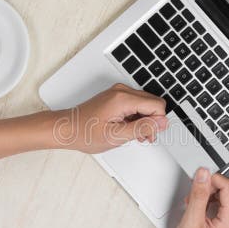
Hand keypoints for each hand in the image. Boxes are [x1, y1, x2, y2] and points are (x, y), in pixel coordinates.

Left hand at [53, 83, 167, 153]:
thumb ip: (142, 128)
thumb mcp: (116, 136)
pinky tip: (128, 128)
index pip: (157, 105)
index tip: (148, 134)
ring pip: (146, 104)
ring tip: (133, 134)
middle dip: (152, 121)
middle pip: (153, 103)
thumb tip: (161, 122)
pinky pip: (136, 104)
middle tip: (142, 137)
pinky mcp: (116, 97)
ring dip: (144, 120)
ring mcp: (119, 92)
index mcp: (123, 98)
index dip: (157, 122)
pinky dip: (136, 117)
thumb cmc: (85, 132)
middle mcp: (122, 91)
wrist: (67, 128)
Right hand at [172, 168, 228, 227]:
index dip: (212, 179)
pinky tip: (198, 209)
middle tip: (193, 196)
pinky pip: (222, 202)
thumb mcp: (192, 220)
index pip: (228, 186)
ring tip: (193, 205)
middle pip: (227, 189)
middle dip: (208, 189)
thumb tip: (204, 174)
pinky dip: (209, 202)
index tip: (199, 180)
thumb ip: (199, 194)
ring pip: (223, 195)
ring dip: (207, 195)